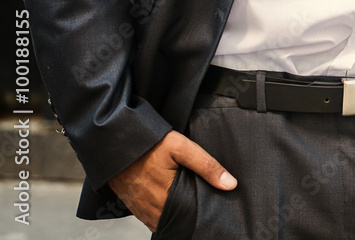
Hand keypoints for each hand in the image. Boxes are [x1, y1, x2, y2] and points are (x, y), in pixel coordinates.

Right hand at [108, 130, 236, 231]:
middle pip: (178, 219)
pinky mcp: (134, 205)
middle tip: (204, 205)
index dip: (202, 213)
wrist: (116, 142)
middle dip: (191, 215)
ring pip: (164, 220)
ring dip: (176, 215)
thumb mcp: (181, 147)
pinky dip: (163, 212)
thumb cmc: (149, 143)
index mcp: (166, 198)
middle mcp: (152, 209)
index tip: (214, 209)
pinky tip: (173, 202)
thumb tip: (230, 184)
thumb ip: (206, 165)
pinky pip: (151, 217)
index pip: (190, 217)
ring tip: (190, 204)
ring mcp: (141, 209)